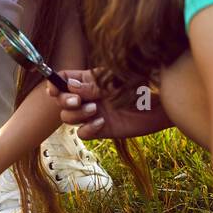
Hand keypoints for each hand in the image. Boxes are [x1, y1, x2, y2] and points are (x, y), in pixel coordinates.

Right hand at [47, 69, 171, 139]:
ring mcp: (92, 114)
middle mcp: (87, 97)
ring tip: (95, 110)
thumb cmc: (140, 87)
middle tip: (79, 101)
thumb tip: (70, 87)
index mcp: (88, 80)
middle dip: (65, 101)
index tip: (54, 89)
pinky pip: (82, 133)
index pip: (63, 79)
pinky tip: (102, 122)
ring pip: (67, 117)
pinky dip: (88, 129)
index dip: (54, 84)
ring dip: (77, 114)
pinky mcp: (100, 130)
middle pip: (61, 100)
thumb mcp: (116, 81)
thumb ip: (93, 85)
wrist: (158, 107)